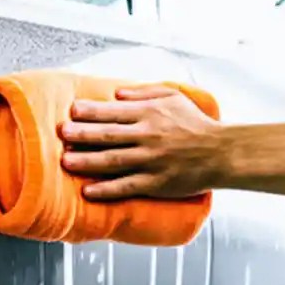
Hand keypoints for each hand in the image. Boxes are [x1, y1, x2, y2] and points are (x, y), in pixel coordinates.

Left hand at [58, 85, 230, 199]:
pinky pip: (126, 186)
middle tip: (62, 133)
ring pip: (113, 161)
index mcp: (150, 114)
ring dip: (87, 161)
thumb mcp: (174, 98)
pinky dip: (107, 190)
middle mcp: (148, 136)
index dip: (91, 111)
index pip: (114, 112)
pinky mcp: (156, 183)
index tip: (72, 111)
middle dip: (82, 134)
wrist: (222, 152)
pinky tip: (88, 192)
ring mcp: (151, 161)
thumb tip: (116, 92)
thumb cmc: (196, 124)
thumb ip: (144, 92)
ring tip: (66, 161)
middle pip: (109, 135)